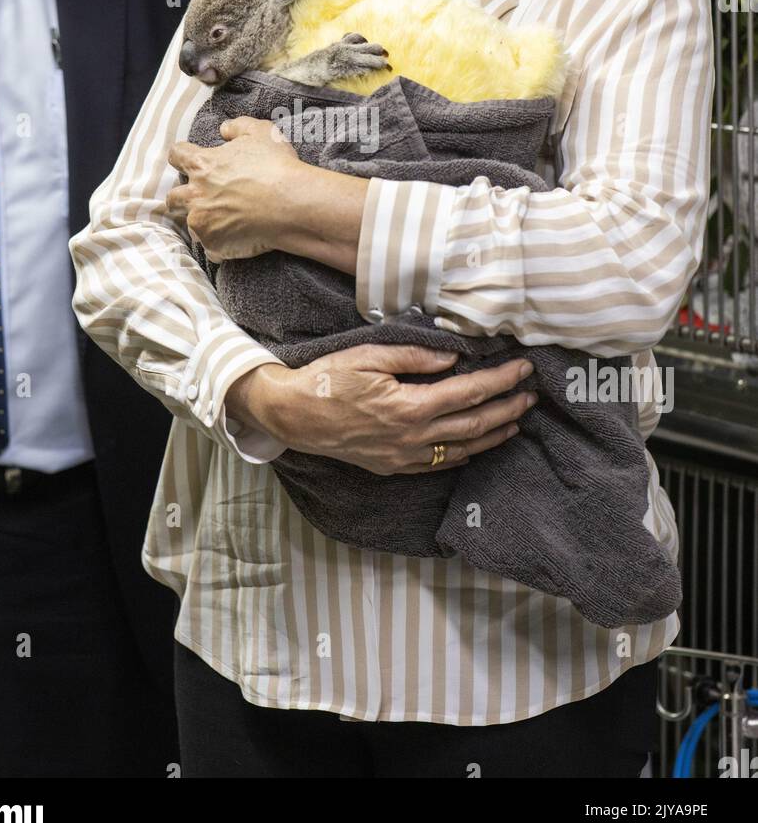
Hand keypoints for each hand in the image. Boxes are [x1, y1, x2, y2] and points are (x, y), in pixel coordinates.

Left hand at [162, 115, 302, 260]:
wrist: (292, 205)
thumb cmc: (277, 166)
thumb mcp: (261, 132)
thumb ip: (237, 126)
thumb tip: (223, 129)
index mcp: (202, 165)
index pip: (176, 155)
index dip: (182, 156)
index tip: (190, 160)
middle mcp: (195, 195)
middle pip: (173, 197)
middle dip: (182, 197)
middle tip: (201, 197)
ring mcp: (202, 222)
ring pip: (189, 224)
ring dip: (201, 221)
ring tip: (221, 220)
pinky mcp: (213, 245)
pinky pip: (209, 248)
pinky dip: (219, 243)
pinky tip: (235, 238)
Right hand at [224, 346, 537, 474]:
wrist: (292, 415)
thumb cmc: (327, 379)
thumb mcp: (369, 355)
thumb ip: (415, 357)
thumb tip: (454, 358)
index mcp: (409, 406)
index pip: (468, 392)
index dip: (499, 381)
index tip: (522, 369)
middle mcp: (412, 437)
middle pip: (473, 424)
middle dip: (507, 409)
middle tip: (531, 395)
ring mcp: (403, 457)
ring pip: (461, 449)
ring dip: (493, 435)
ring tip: (516, 421)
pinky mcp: (393, 466)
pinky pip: (438, 463)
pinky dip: (464, 454)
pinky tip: (476, 446)